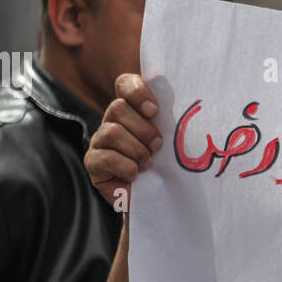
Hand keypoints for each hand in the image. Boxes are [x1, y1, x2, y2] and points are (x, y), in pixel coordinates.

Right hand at [83, 74, 163, 207]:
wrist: (156, 197)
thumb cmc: (166, 165)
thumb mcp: (172, 140)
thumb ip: (172, 120)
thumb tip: (189, 106)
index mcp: (132, 108)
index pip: (125, 84)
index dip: (137, 92)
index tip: (154, 110)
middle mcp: (112, 120)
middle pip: (118, 107)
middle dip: (143, 129)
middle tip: (157, 146)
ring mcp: (99, 140)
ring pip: (112, 132)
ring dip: (136, 150)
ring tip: (148, 164)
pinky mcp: (93, 162)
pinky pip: (106, 157)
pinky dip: (126, 167)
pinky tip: (135, 174)